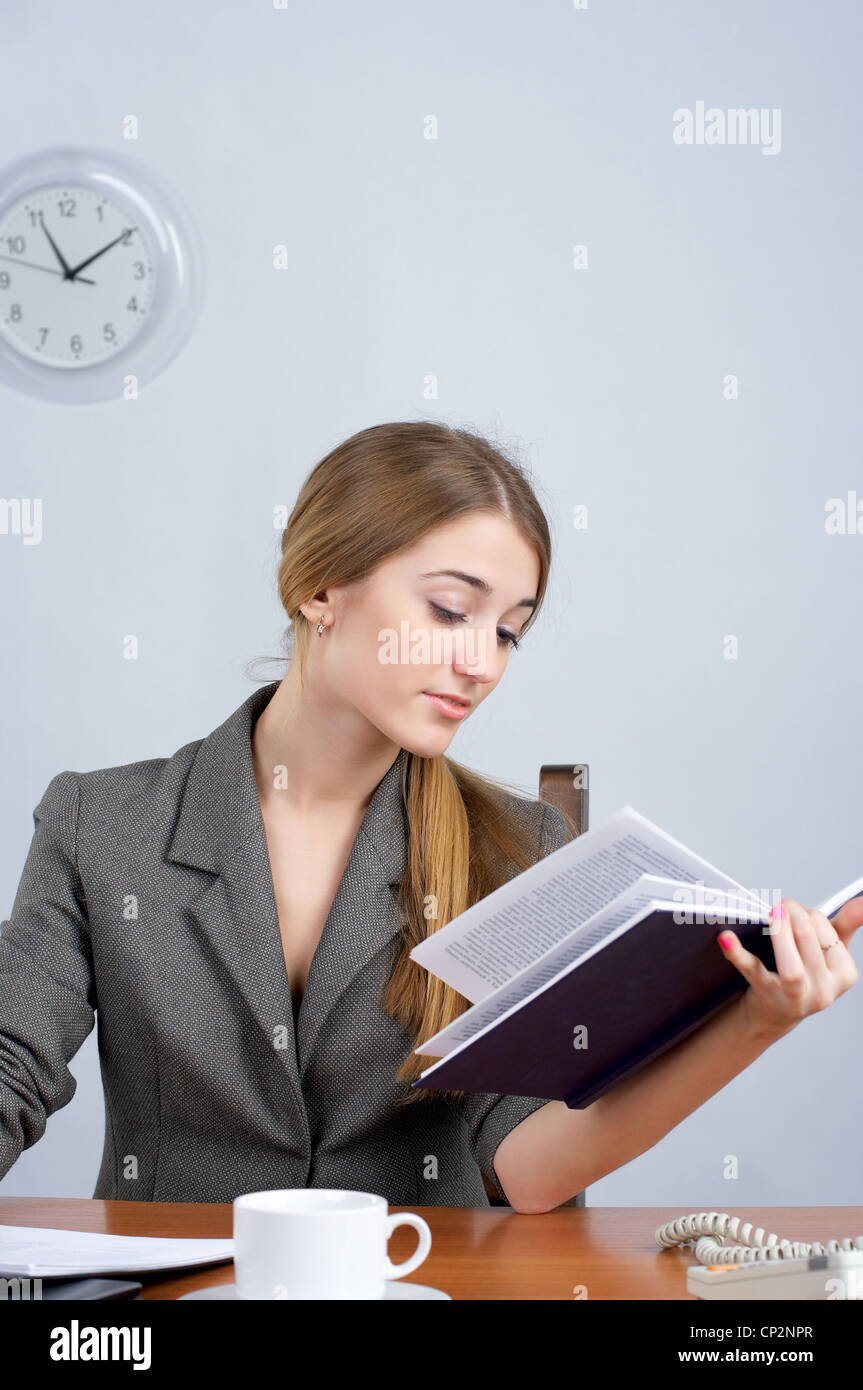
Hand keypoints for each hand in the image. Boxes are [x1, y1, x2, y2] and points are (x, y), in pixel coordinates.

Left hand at [717, 897, 860, 1038]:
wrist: (776, 1011)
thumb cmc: (806, 973)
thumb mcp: (830, 951)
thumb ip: (847, 924)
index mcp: (845, 974)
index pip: (830, 933)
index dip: (811, 916)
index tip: (797, 911)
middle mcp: (824, 991)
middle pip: (810, 942)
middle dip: (795, 917)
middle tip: (782, 906)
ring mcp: (794, 997)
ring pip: (791, 966)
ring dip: (780, 933)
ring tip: (773, 912)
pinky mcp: (766, 995)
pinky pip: (752, 971)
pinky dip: (736, 953)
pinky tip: (725, 937)